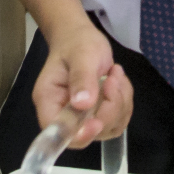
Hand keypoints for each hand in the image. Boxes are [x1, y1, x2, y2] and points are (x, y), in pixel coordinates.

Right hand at [33, 22, 132, 147]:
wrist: (81, 37)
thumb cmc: (77, 43)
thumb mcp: (81, 55)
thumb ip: (82, 78)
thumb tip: (82, 104)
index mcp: (49, 101)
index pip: (60, 133)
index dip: (80, 135)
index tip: (98, 121)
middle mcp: (63, 115)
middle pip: (89, 134)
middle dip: (109, 110)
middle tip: (111, 80)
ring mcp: (83, 118)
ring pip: (109, 128)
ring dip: (120, 102)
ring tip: (114, 75)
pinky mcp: (99, 114)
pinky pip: (119, 119)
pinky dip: (125, 101)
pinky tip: (118, 81)